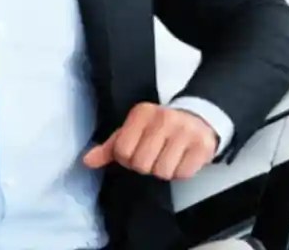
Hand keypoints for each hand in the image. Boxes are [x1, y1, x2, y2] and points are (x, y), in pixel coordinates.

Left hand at [81, 102, 217, 180]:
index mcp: (141, 113)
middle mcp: (163, 119)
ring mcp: (184, 131)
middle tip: (153, 156)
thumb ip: (110, 147)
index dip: (127, 159)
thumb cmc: (159, 129)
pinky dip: (180, 172)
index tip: (136, 151)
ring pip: (162, 172)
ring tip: (168, 157)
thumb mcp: (133, 132)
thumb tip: (87, 161)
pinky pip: (182, 174)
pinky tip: (181, 159)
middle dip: (145, 166)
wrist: (198, 120)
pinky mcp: (201, 146)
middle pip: (141, 163)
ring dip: (163, 170)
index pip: (121, 150)